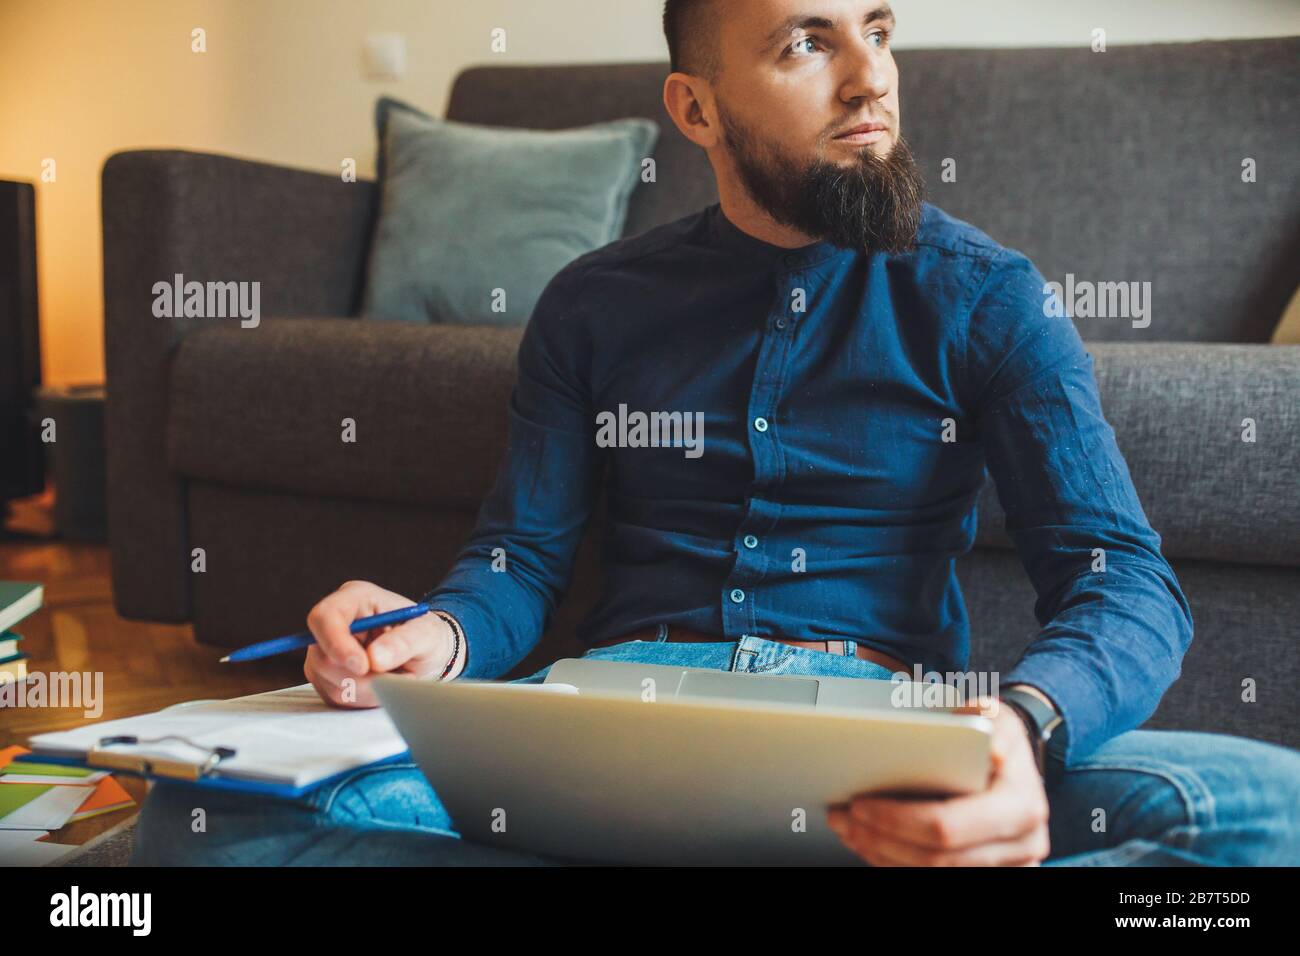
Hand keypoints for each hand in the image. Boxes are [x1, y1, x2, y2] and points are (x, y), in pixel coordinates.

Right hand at [303, 580, 464, 708]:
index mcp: (355, 598)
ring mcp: (328, 649)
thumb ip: (404, 641)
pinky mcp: (329, 675)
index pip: (325, 617)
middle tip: (391, 677)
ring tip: (394, 677)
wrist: (428, 654)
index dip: (336, 643)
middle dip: (357, 675)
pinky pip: (334, 694)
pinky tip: (383, 685)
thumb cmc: (427, 635)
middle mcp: (336, 622)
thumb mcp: (428, 633)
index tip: (362, 666)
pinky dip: (362, 697)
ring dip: (363, 688)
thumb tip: (374, 658)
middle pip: (321, 654)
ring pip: (326, 679)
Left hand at [826, 694, 1050, 865]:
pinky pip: (934, 875)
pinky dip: (895, 861)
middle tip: (843, 818)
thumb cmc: (997, 737)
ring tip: (849, 829)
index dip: (897, 819)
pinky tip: (871, 843)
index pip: (947, 826)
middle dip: (880, 839)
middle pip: (935, 858)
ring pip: (931, 873)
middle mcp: (1020, 844)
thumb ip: (987, 722)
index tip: (860, 804)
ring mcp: (1008, 865)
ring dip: (881, 853)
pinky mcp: (986, 871)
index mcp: (1020, 806)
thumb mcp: (996, 716)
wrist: (1015, 762)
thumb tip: (992, 750)